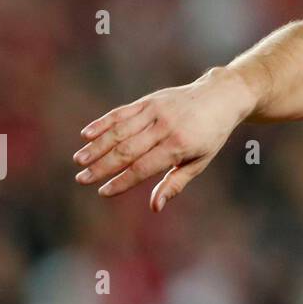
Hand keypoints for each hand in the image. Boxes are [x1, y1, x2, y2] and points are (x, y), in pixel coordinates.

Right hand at [72, 67, 254, 211]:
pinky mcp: (150, 99)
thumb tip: (154, 207)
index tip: (103, 191)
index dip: (122, 181)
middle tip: (82, 179)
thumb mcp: (200, 161)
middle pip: (127, 149)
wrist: (222, 96)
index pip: (143, 167)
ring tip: (80, 161)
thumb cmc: (211, 134)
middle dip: (102, 166)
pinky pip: (123, 112)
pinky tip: (87, 134)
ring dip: (97, 146)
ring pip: (120, 130)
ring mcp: (156, 110)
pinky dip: (104, 122)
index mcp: (180, 145)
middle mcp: (166, 126)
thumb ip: (175, 183)